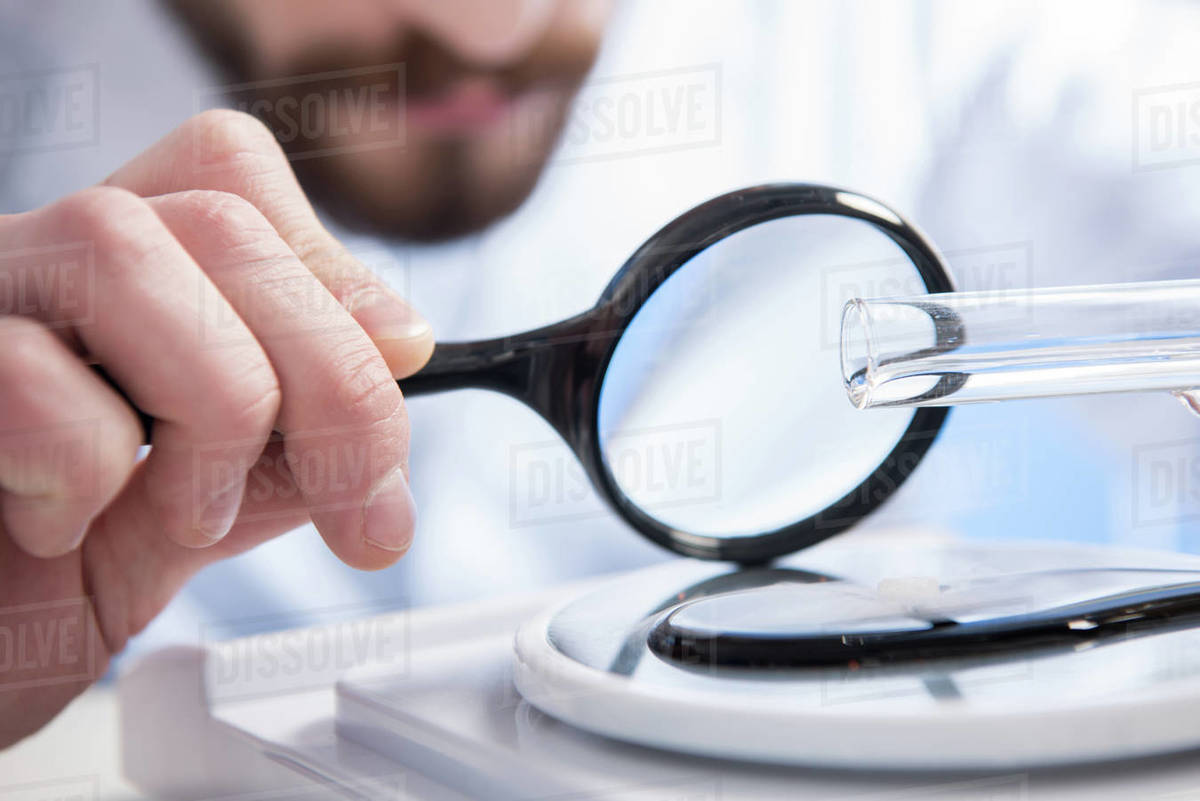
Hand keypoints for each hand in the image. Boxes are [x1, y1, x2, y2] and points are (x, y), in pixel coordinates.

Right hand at [0, 110, 433, 746]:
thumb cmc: (34, 596)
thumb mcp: (200, 512)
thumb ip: (289, 433)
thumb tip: (401, 348)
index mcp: (104, 283)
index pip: (231, 174)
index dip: (335, 269)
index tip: (407, 363)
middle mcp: (25, 266)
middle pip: (218, 215)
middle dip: (333, 372)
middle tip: (360, 507)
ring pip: (122, 249)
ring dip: (216, 410)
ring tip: (186, 514)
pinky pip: (28, 375)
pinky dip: (84, 474)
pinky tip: (54, 529)